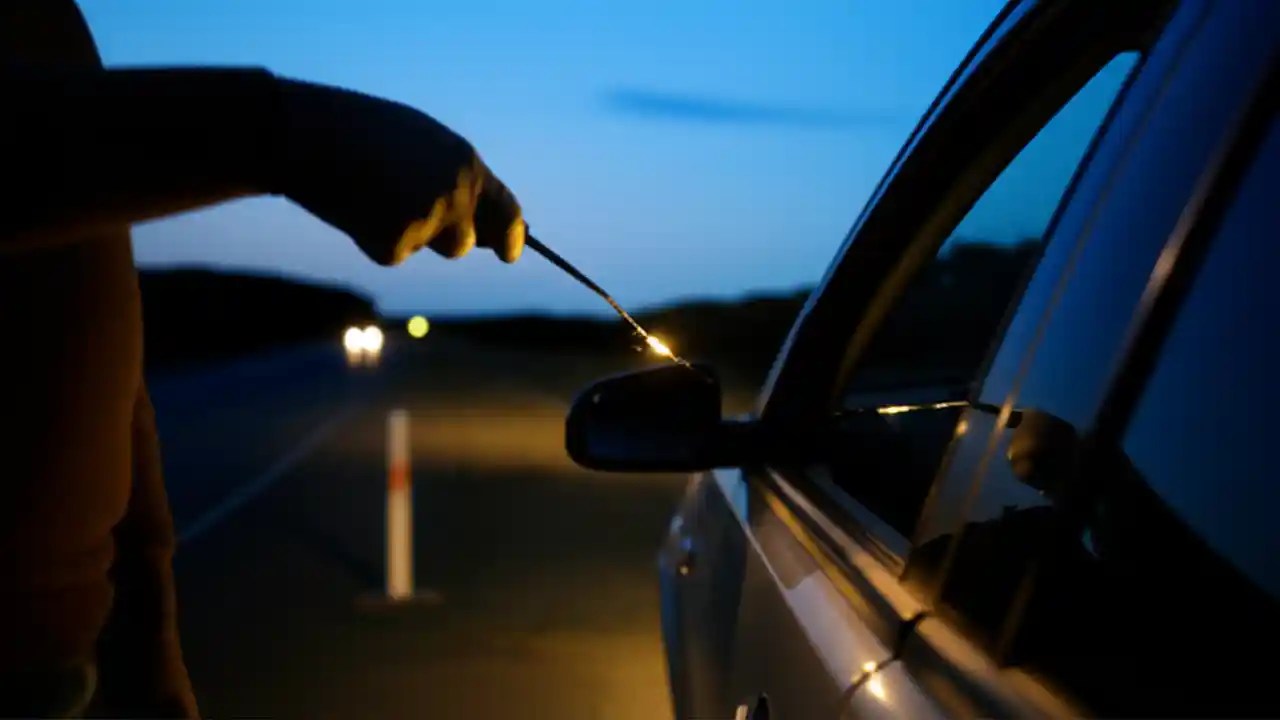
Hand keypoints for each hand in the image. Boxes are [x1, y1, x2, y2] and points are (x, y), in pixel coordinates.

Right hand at [274, 78, 524, 265]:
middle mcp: (456, 197)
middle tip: (417, 219)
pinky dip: (373, 237)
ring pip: (429, 247)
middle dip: (447, 238)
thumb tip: (470, 213)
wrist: (310, 135)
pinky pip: (391, 253)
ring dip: (411, 235)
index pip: (506, 211)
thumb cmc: (362, 130)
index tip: (510, 253)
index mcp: (467, 165)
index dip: (511, 237)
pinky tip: (355, 205)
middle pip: (465, 243)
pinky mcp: (394, 246)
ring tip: (376, 195)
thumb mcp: (422, 142)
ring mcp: (427, 223)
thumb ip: (451, 175)